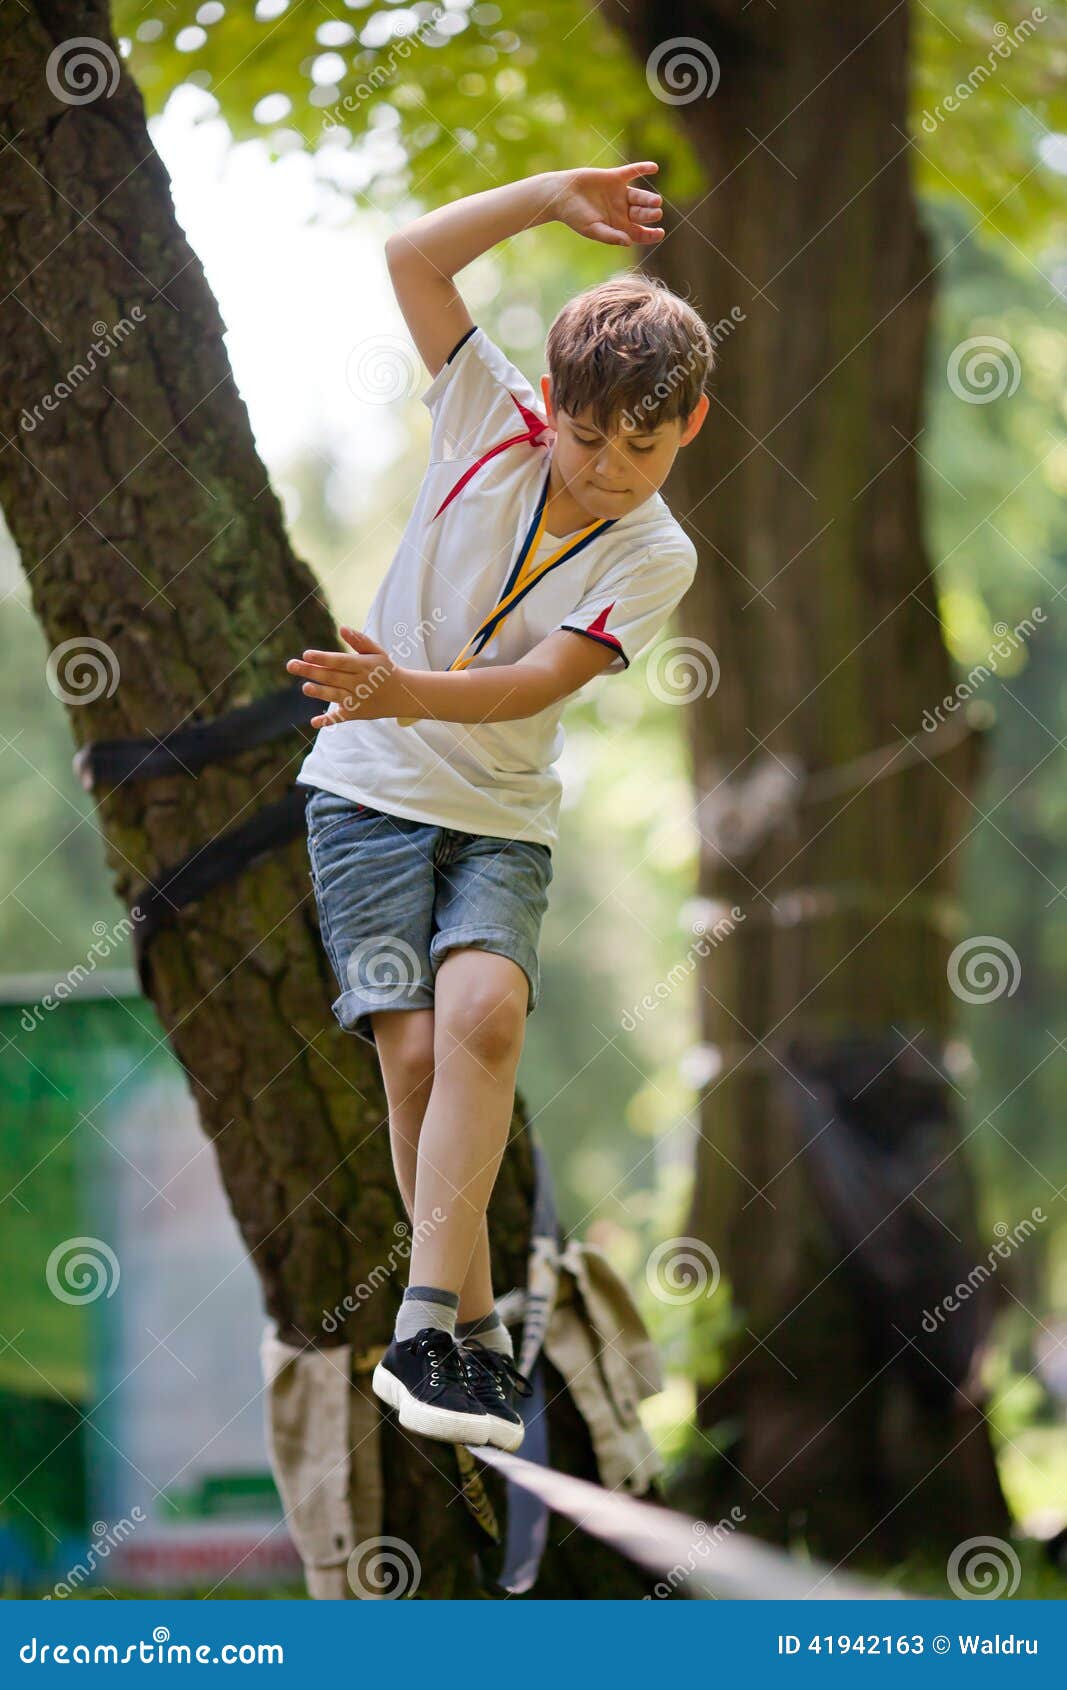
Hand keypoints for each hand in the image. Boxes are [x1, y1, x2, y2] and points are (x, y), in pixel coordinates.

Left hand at [286, 626, 404, 727]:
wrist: (403, 695)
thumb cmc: (385, 670)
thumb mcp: (377, 652)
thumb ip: (359, 640)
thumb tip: (341, 628)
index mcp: (363, 666)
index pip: (340, 661)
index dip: (323, 658)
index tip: (306, 654)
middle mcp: (360, 683)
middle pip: (332, 677)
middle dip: (311, 671)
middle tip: (291, 665)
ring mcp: (358, 699)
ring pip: (335, 696)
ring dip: (320, 692)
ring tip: (305, 687)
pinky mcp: (356, 713)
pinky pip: (341, 718)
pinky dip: (328, 721)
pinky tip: (313, 722)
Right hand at [551, 162, 663, 247]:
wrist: (561, 195)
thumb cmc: (574, 216)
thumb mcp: (592, 229)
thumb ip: (611, 236)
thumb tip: (629, 242)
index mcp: (618, 226)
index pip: (639, 233)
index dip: (651, 234)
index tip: (659, 233)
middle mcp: (621, 210)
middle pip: (642, 214)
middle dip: (650, 214)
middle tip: (656, 213)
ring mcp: (619, 193)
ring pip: (640, 196)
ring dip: (649, 198)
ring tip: (656, 201)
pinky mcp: (614, 177)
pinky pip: (632, 172)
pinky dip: (642, 168)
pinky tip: (654, 167)